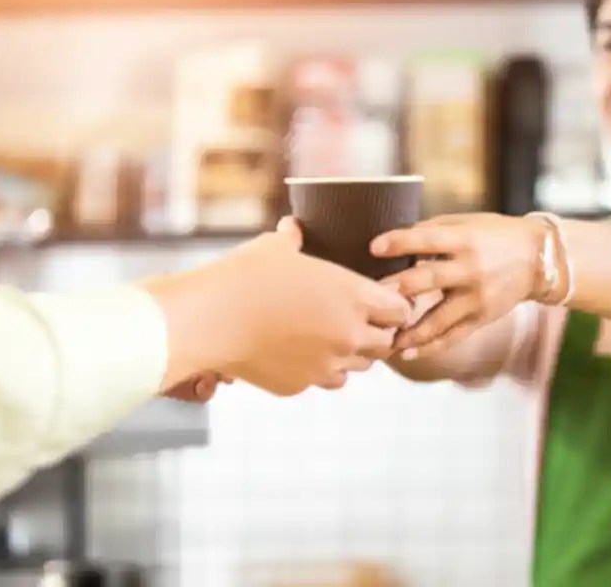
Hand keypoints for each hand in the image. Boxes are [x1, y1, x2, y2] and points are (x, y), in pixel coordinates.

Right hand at [146, 217, 411, 395]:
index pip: (401, 310)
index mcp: (354, 296)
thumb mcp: (275, 247)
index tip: (385, 302)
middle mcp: (349, 335)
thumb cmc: (244, 275)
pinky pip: (325, 380)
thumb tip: (293, 225)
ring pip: (359, 366)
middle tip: (363, 322)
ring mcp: (326, 365)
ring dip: (353, 354)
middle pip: (386, 343)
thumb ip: (294, 237)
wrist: (209, 319)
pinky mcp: (301, 385)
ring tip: (334, 338)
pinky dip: (321, 369)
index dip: (395, 306)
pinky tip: (305, 354)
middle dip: (379, 333)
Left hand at [371, 213, 545, 353]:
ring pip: (438, 319)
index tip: (374, 247)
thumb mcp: (468, 223)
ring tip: (384, 339)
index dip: (400, 243)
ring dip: (409, 331)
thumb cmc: (496, 235)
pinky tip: (407, 352)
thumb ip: (433, 230)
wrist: (538, 259)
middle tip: (371, 297)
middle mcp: (471, 269)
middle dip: (398, 289)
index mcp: (465, 240)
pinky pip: (452, 336)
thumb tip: (396, 241)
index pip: (427, 240)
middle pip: (429, 280)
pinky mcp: (482, 317)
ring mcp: (477, 297)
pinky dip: (429, 346)